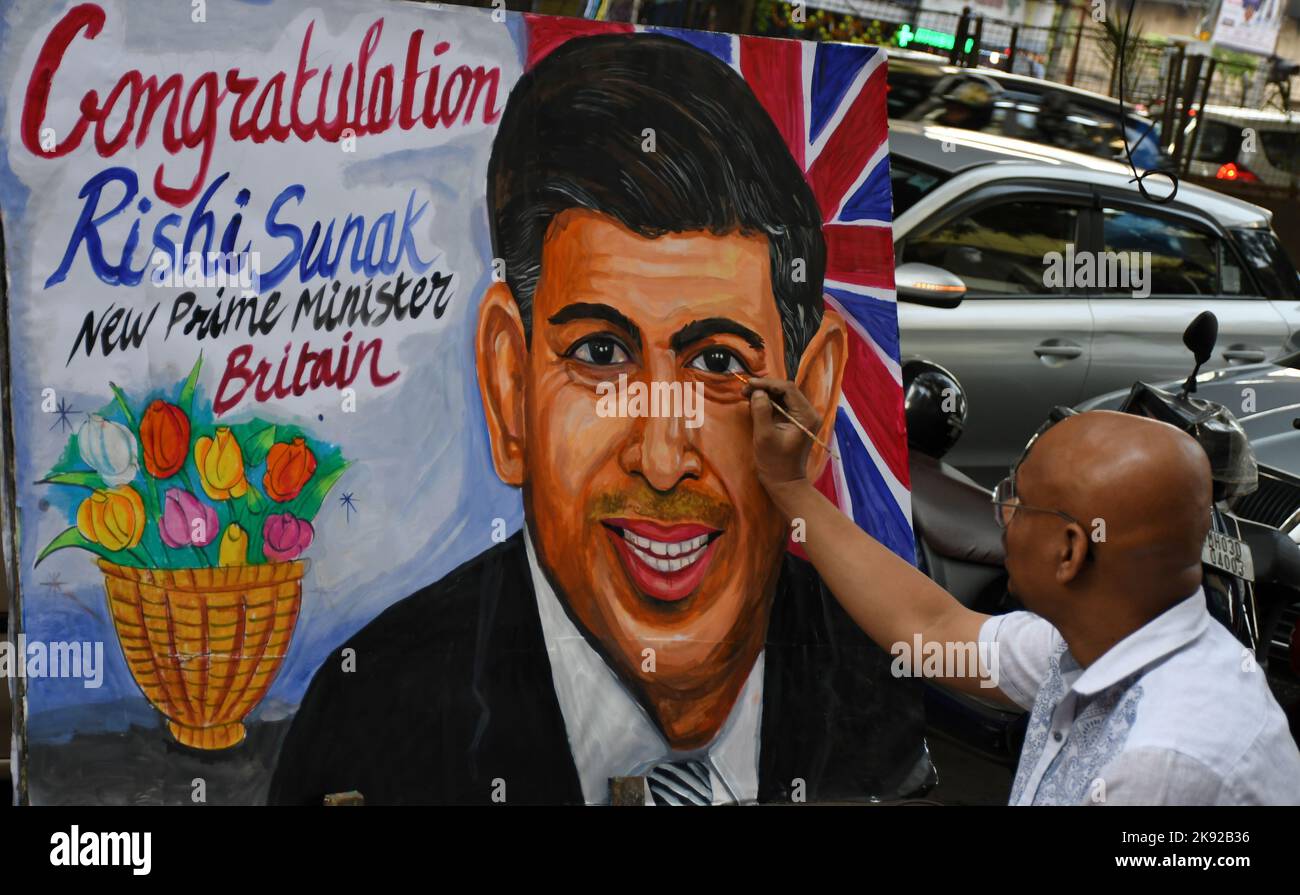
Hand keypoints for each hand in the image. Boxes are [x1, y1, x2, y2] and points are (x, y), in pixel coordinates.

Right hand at [744, 377, 822, 494]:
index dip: (767, 383)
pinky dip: (768, 402)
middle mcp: (808, 412)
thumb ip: (761, 411)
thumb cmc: (775, 462)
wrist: (784, 482)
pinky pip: (782, 405)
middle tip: (744, 389)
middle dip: (765, 387)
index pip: (788, 389)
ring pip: (783, 396)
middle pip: (786, 390)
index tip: (748, 384)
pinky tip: (754, 403)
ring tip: (746, 394)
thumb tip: (757, 392)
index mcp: (806, 415)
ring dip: (765, 394)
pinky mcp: (795, 421)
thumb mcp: (764, 436)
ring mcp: (803, 417)